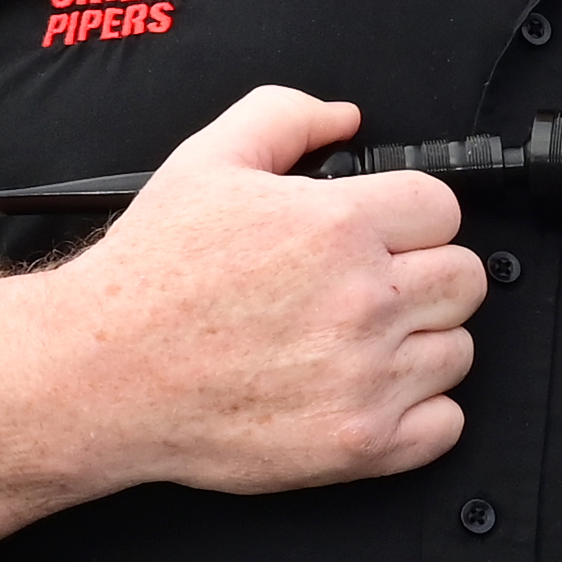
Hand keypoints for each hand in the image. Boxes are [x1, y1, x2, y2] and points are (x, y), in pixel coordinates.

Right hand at [0, 85, 471, 561]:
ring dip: (419, 344)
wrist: (97, 375)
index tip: (382, 235)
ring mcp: (366, 377)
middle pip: (465, 278)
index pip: (443, 208)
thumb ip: (284, 117)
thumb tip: (345, 117)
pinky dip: (417, 415)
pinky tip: (365, 391)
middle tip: (370, 287)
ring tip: (354, 341)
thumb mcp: (205, 163)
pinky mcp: (360, 444)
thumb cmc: (147, 276)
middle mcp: (363, 300)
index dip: (410, 218)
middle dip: (424, 275)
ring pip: (457, 350)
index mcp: (336, 226)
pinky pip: (445, 425)